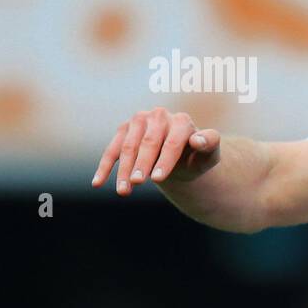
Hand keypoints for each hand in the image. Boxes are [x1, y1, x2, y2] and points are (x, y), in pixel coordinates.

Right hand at [92, 107, 221, 195]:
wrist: (179, 156)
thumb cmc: (196, 157)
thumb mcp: (209, 155)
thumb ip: (210, 145)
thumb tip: (197, 140)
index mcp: (181, 121)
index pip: (171, 143)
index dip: (165, 161)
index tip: (159, 179)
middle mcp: (158, 116)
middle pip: (147, 144)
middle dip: (141, 165)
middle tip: (137, 183)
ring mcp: (138, 121)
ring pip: (127, 148)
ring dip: (123, 171)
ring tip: (124, 192)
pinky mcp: (124, 130)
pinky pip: (112, 150)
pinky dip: (105, 167)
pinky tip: (97, 183)